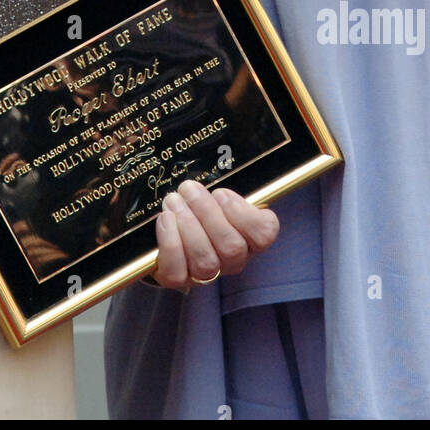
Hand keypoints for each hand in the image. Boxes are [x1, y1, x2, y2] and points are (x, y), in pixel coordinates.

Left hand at [151, 180, 279, 290]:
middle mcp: (232, 258)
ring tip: (173, 200)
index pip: (264, 234)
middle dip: (207, 213)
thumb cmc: (200, 206)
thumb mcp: (216, 191)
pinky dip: (170, 242)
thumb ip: (223, 178)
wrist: (170, 231)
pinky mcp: (179, 278)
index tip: (221, 193)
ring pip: (206, 259)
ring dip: (187, 225)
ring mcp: (207, 273)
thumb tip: (226, 150)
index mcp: (249, 236)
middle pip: (231, 246)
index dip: (244, 214)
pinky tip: (165, 219)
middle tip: (188, 188)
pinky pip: (178, 270)